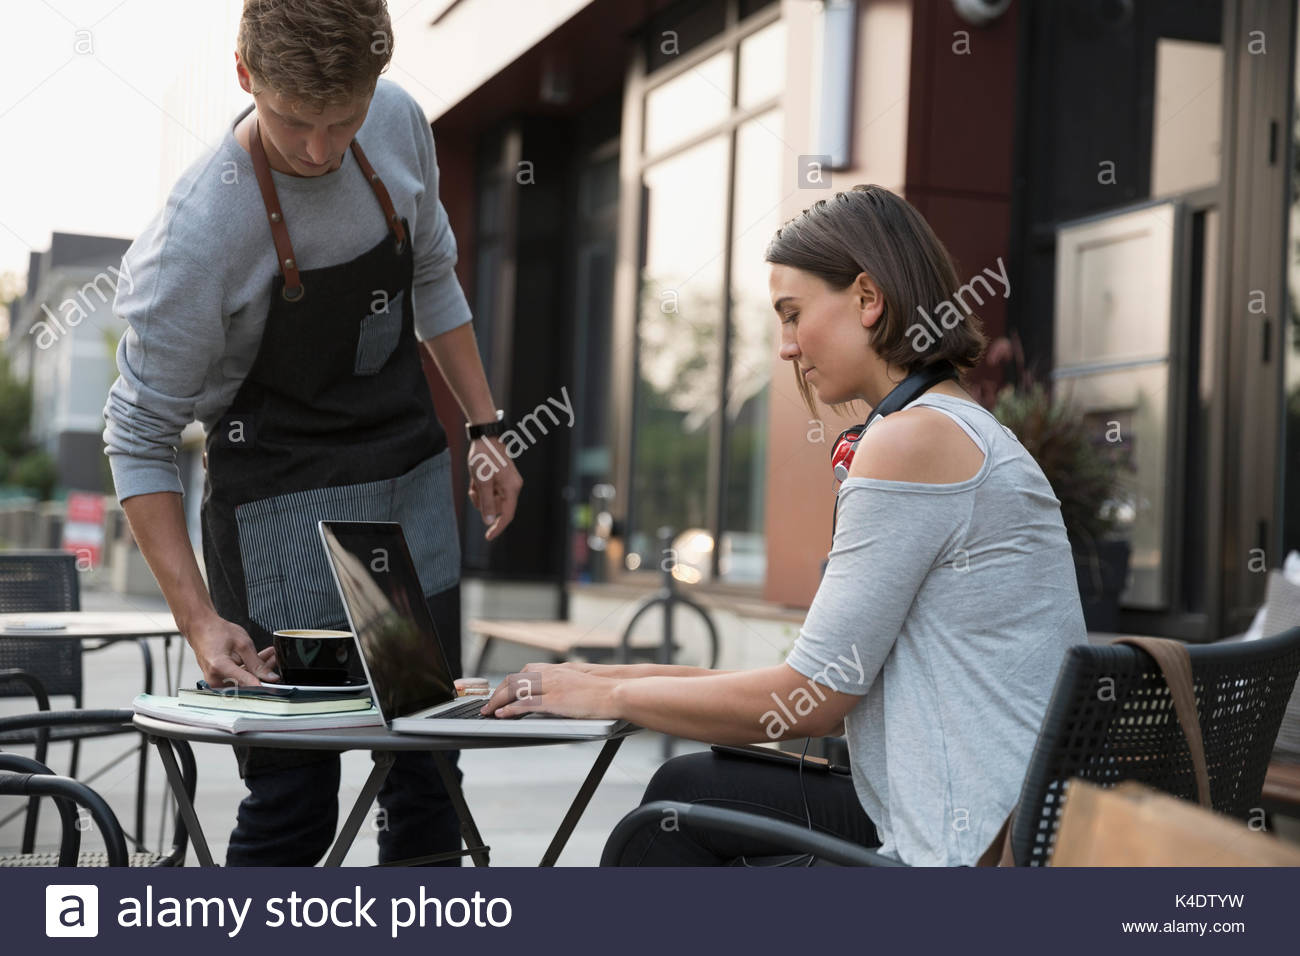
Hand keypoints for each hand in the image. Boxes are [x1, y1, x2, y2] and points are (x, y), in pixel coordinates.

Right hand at [188, 615, 278, 687]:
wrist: (200, 628)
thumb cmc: (216, 632)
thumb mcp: (242, 643)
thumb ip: (256, 662)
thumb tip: (269, 677)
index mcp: (219, 667)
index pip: (246, 682)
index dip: (262, 684)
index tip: (274, 683)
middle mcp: (214, 678)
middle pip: (246, 682)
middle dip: (263, 671)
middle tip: (274, 659)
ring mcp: (215, 681)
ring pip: (244, 680)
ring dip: (258, 669)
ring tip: (269, 655)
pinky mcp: (218, 680)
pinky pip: (238, 677)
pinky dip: (249, 669)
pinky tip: (259, 659)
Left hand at [467, 437, 521, 540]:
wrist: (485, 435)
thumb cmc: (484, 456)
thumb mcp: (482, 481)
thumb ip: (487, 503)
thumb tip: (489, 521)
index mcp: (512, 488)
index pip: (507, 515)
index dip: (497, 527)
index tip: (487, 537)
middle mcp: (512, 486)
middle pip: (497, 507)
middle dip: (482, 503)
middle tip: (473, 491)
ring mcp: (507, 482)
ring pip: (492, 499)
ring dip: (480, 494)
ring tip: (474, 480)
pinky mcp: (501, 477)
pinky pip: (490, 490)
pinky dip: (481, 487)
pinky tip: (476, 476)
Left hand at [480, 667, 618, 719]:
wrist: (619, 692)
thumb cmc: (605, 690)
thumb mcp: (581, 681)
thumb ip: (565, 684)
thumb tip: (556, 696)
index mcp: (558, 669)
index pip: (525, 671)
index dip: (509, 682)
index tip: (501, 692)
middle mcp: (552, 673)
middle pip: (515, 678)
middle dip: (498, 692)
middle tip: (489, 703)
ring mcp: (552, 686)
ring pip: (516, 689)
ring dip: (498, 701)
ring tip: (489, 711)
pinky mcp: (555, 700)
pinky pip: (525, 703)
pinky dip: (510, 709)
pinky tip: (502, 715)